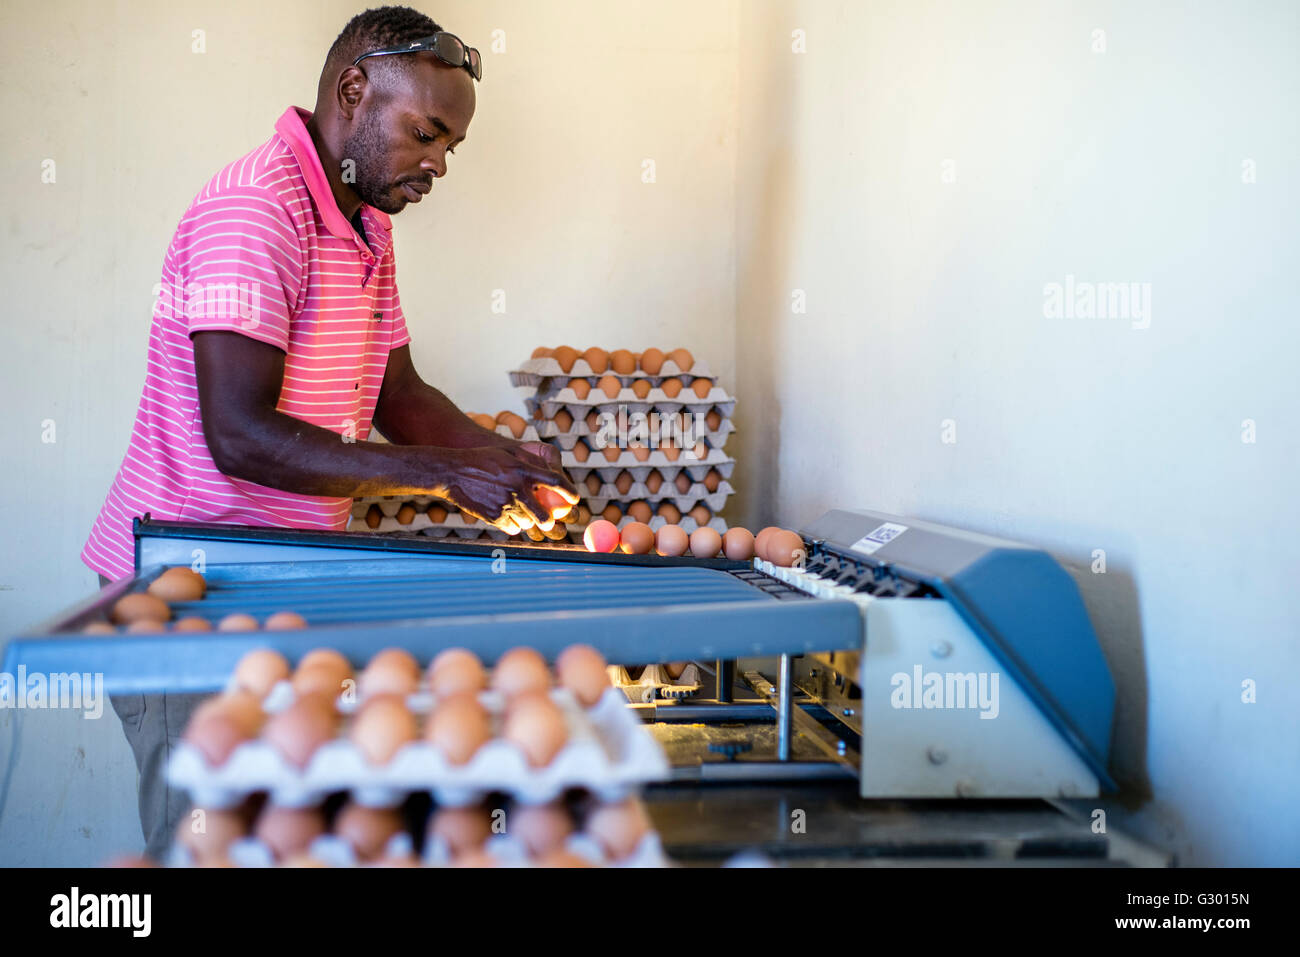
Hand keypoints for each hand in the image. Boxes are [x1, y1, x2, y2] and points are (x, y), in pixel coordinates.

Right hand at [439, 445, 578, 533]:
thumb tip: (552, 472)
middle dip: (550, 521)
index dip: (568, 491)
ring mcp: (505, 504)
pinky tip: (507, 517)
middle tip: (550, 522)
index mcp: (522, 469)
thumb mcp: (508, 453)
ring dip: (528, 522)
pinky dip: (512, 525)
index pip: (555, 481)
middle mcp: (517, 487)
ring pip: (528, 523)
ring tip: (521, 515)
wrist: (452, 471)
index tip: (575, 499)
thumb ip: (530, 462)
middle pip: (544, 514)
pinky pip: (511, 528)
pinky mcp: (493, 516)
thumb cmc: (482, 459)